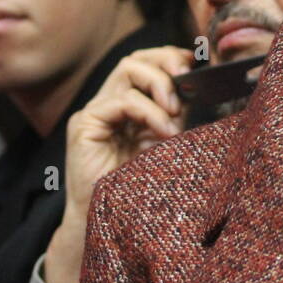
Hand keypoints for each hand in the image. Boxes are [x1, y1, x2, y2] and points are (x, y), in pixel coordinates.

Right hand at [44, 45, 193, 282]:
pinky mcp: (84, 126)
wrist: (110, 224)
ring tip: (175, 112)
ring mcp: (94, 113)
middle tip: (187, 78)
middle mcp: (108, 104)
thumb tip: (198, 86)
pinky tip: (164, 131)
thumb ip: (174, 114)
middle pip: (135, 59)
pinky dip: (149, 111)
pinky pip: (121, 102)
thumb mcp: (164, 141)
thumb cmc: (138, 188)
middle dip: (166, 61)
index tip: (196, 66)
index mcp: (127, 107)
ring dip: (160, 85)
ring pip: (128, 70)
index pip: (145, 64)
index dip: (170, 58)